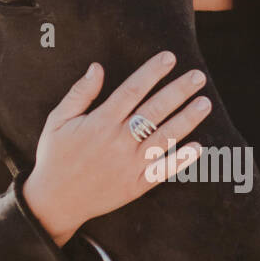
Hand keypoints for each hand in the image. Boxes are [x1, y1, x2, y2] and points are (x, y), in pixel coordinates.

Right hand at [22, 52, 208, 245]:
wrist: (54, 202)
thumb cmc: (55, 157)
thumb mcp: (58, 121)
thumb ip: (79, 94)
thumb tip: (97, 67)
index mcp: (100, 122)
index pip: (132, 90)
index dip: (152, 72)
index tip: (170, 58)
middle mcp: (118, 141)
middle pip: (154, 110)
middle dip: (178, 91)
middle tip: (199, 77)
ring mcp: (129, 164)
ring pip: (164, 138)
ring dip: (186, 120)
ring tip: (205, 103)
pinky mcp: (135, 185)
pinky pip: (162, 171)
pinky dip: (181, 160)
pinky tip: (198, 147)